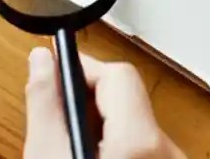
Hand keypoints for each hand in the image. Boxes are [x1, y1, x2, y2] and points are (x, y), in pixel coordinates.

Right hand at [24, 47, 184, 158]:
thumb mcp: (47, 156)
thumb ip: (45, 105)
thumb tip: (42, 60)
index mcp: (142, 141)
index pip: (118, 73)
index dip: (82, 69)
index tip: (57, 72)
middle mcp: (167, 150)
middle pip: (128, 98)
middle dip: (90, 100)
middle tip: (59, 119)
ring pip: (135, 122)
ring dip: (102, 125)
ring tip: (72, 147)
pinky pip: (144, 144)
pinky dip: (117, 144)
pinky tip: (93, 156)